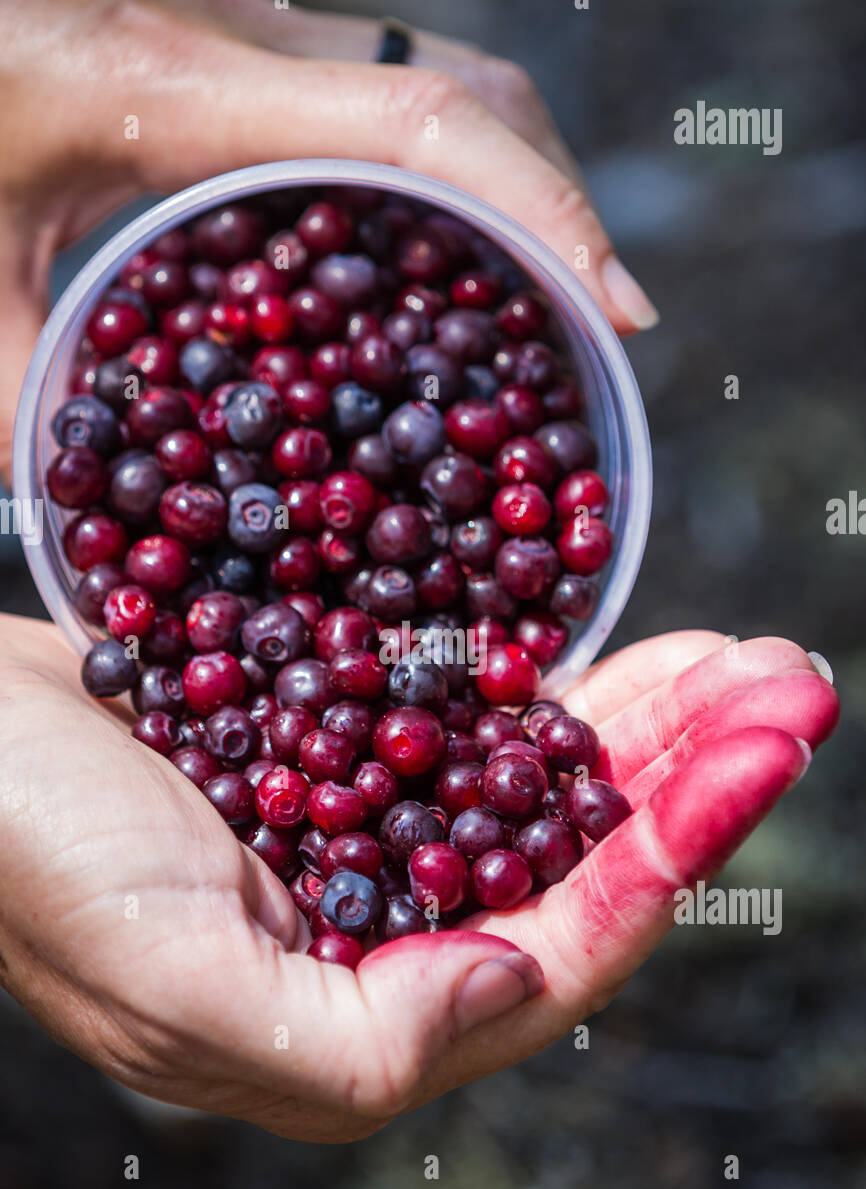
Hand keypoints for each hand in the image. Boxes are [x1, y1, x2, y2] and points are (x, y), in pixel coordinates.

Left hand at [0, 0, 657, 479]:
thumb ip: (33, 412)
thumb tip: (90, 528)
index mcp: (172, 90)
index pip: (414, 122)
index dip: (541, 208)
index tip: (616, 305)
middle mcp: (236, 33)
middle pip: (462, 88)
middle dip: (555, 200)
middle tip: (598, 316)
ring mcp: (252, 26)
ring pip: (441, 78)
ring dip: (518, 179)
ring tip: (552, 293)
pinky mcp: (248, 44)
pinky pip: (388, 88)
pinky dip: (455, 170)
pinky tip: (455, 254)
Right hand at [0, 618, 837, 1141]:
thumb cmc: (30, 859)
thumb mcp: (177, 993)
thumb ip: (357, 1039)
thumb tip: (511, 975)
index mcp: (359, 1009)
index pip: (558, 949)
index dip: (666, 857)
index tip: (752, 753)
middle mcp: (385, 927)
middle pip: (579, 862)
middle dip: (693, 775)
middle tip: (790, 683)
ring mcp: (372, 834)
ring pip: (547, 789)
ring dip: (653, 723)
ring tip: (746, 656)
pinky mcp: (347, 750)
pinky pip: (481, 724)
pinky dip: (560, 686)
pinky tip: (632, 645)